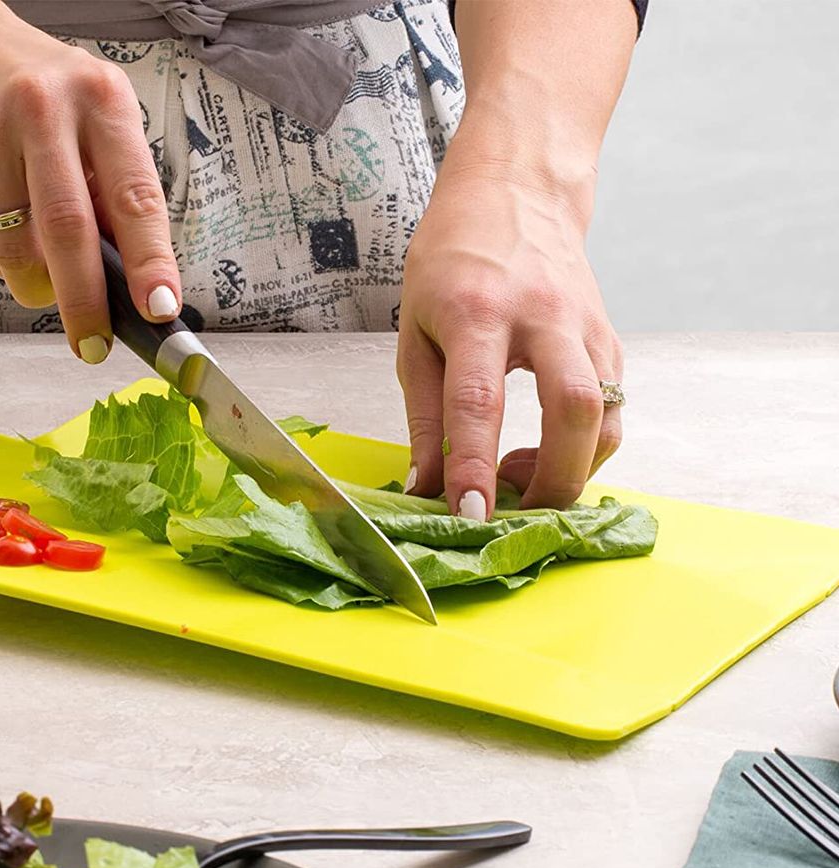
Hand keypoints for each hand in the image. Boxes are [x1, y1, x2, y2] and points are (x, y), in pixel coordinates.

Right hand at [0, 0, 180, 361]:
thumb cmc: (45, 96)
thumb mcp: (99, 119)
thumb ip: (118, 191)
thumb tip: (134, 284)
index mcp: (102, 102)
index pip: (134, 197)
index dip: (151, 261)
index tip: (160, 309)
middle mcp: (43, 112)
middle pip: (68, 232)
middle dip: (86, 303)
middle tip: (94, 344)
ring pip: (18, 251)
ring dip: (38, 287)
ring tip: (47, 281)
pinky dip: (2, 265)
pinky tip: (7, 235)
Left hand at [397, 158, 621, 516]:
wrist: (516, 192)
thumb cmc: (452, 259)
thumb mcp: (415, 332)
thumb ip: (423, 415)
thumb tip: (426, 487)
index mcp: (477, 311)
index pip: (477, 402)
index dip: (473, 466)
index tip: (468, 515)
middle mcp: (542, 316)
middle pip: (574, 408)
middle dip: (554, 480)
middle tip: (515, 512)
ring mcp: (585, 326)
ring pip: (607, 415)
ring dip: (572, 469)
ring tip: (521, 476)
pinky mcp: (609, 339)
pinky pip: (611, 408)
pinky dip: (583, 447)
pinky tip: (544, 450)